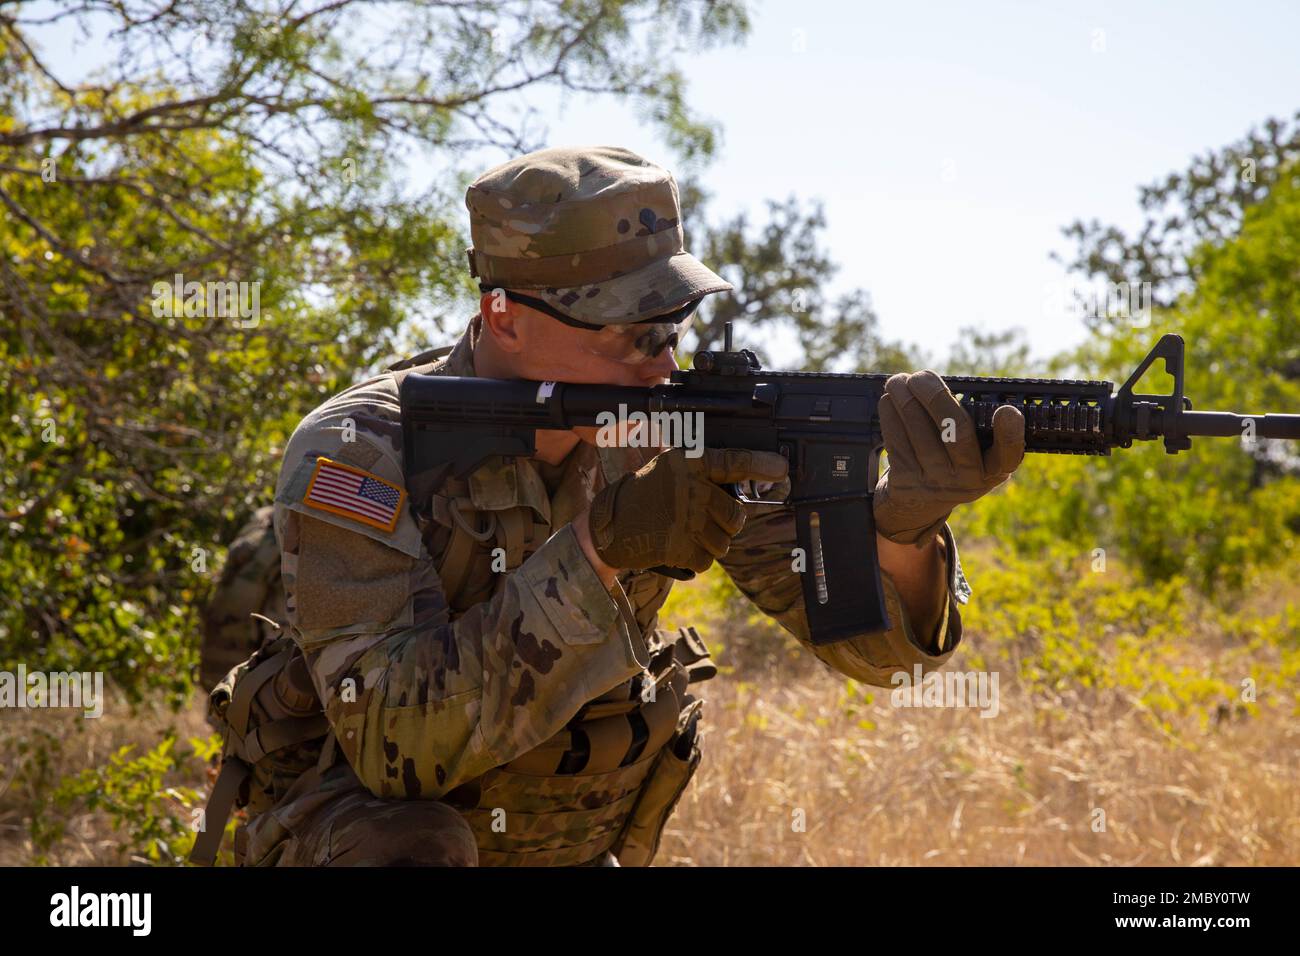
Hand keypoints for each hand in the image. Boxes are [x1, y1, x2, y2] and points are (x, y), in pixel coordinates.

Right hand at [587, 447, 788, 572]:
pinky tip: (680, 548)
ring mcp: (686, 518)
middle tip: (704, 521)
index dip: (760, 464)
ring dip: (711, 544)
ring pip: (724, 543)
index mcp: (688, 463)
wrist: (608, 525)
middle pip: (736, 516)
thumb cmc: (642, 495)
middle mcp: (691, 488)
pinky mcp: (680, 545)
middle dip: (726, 524)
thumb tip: (741, 484)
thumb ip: (701, 473)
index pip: (733, 462)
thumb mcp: (667, 470)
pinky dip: (697, 560)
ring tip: (688, 535)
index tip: (781, 469)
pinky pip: (707, 560)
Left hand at [874, 370, 1024, 543]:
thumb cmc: (953, 461)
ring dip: (904, 399)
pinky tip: (889, 400)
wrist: (921, 502)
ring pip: (918, 430)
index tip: (1007, 411)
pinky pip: (895, 439)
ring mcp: (936, 483)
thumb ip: (974, 426)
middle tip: (921, 376)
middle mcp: (967, 480)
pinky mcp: (906, 482)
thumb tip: (942, 385)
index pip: (1008, 455)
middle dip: (935, 396)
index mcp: (993, 470)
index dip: (1010, 434)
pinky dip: (890, 414)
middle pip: (955, 432)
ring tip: (898, 381)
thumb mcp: (975, 454)